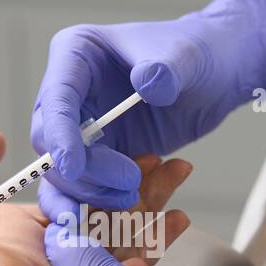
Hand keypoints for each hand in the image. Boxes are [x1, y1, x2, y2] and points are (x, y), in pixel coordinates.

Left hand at [0, 130, 195, 265]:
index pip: (63, 214)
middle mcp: (12, 263)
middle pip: (89, 231)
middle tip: (169, 165)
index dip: (101, 186)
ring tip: (174, 177)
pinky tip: (154, 225)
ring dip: (139, 214)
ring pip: (93, 248)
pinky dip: (118, 248)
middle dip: (135, 198)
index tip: (133, 160)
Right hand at [32, 0, 265, 208]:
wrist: (216, 75)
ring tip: (134, 198)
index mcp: (76, 54)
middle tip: (129, 184)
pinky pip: (85, 188)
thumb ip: (167, 67)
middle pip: (49, 142)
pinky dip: (100, 206)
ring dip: (92, 194)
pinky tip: (129, 212)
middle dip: (82, 172)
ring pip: (63, 173)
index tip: (72, 167)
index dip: (59, 135)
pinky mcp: (96, 155)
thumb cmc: (198, 53)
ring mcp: (78, 126)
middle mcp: (68, 92)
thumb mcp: (187, 56)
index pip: (56, 99)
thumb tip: (147, 83)